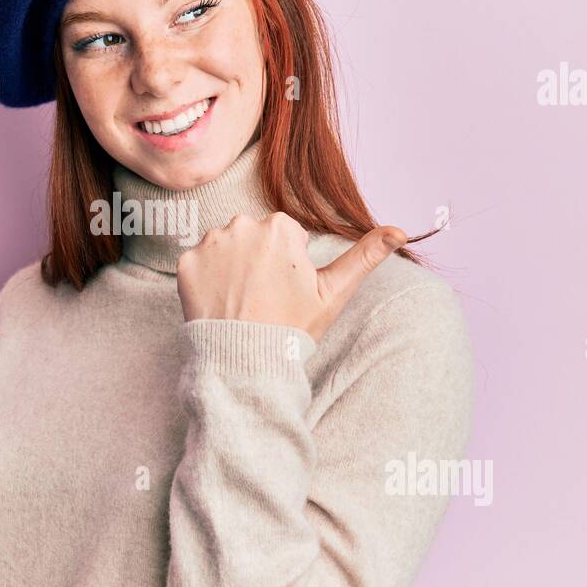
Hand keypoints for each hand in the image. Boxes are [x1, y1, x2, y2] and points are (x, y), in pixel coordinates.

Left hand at [176, 212, 406, 342]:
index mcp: (280, 227)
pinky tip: (219, 303)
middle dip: (258, 260)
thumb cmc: (292, 328)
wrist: (245, 362)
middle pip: (253, 237)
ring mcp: (210, 243)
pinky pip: (198, 264)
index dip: (288, 265)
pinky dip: (205, 281)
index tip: (285, 290)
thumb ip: (365, 256)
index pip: (284, 237)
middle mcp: (242, 225)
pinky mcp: (186, 263)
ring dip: (231, 267)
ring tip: (241, 301)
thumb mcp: (333, 293)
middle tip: (263, 298)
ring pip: (225, 247)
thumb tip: (401, 230)